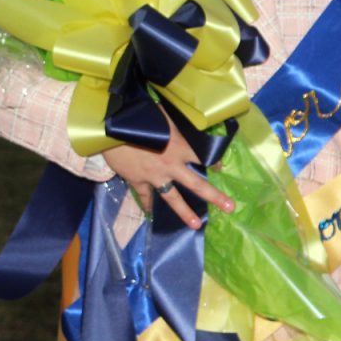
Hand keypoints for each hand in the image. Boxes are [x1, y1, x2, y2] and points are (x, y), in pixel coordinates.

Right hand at [101, 110, 236, 230]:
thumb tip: (188, 116)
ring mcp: (154, 176)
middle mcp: (171, 166)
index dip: (215, 162)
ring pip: (173, 198)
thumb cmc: (139, 117)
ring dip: (185, 212)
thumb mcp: (162, 115)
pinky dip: (148, 205)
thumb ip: (176, 122)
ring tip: (196, 225)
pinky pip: (145, 196)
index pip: (203, 157)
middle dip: (215, 197)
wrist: (111, 129)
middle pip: (196, 184)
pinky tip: (153, 214)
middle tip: (230, 208)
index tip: (223, 169)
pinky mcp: (137, 181)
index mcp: (180, 147)